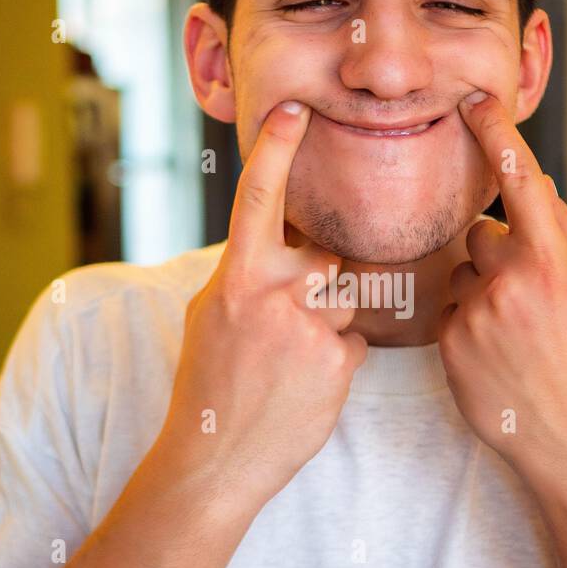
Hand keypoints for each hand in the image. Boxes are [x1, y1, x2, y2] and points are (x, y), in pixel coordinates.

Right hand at [156, 101, 367, 512]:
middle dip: (318, 285)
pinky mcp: (340, 360)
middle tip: (280, 335)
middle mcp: (276, 292)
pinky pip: (356, 340)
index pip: (260, 196)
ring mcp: (311, 325)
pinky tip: (306, 386)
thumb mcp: (212, 315)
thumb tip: (276, 243)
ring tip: (289, 367)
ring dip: (329, 326)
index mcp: (238, 275)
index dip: (277, 148)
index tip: (294, 108)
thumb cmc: (210, 385)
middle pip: (326, 257)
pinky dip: (337, 360)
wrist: (217, 458)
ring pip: (346, 300)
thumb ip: (247, 272)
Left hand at [438, 91, 566, 504]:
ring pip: (461, 271)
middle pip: (483, 233)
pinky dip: (464, 324)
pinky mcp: (448, 343)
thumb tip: (538, 186)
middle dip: (500, 256)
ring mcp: (476, 314)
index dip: (497, 135)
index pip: (522, 180)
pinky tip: (494, 355)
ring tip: (514, 337)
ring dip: (480, 292)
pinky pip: (447, 308)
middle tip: (530, 304)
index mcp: (556, 263)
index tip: (473, 102)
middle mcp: (513, 282)